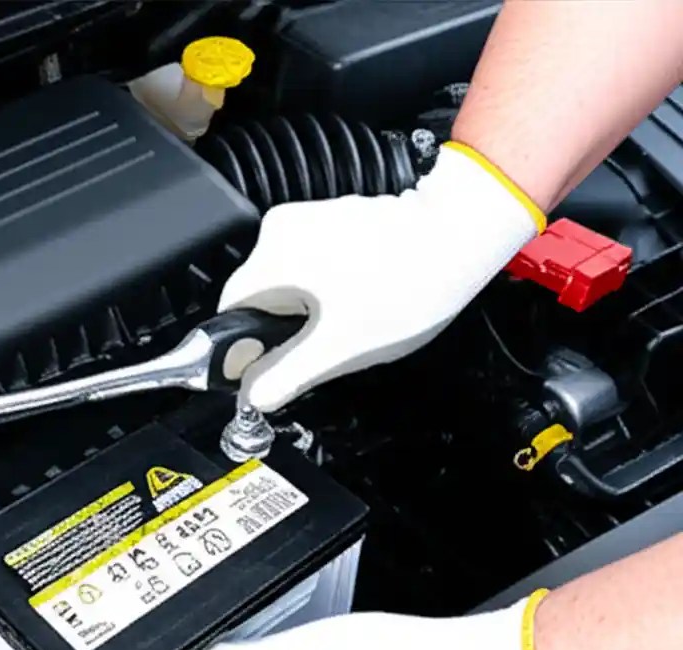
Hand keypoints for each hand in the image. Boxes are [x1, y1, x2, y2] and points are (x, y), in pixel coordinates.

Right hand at [218, 143, 543, 410]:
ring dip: (312, 301)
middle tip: (330, 338)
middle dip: (288, 323)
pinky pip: (312, 259)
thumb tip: (251, 395)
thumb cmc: (407, 285)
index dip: (249, 345)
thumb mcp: (338, 350)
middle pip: (259, 295)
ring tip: (355, 310)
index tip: (274, 361)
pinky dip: (331, 279)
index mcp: (270, 263)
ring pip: (288, 278)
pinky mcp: (332, 214)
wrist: (459, 234)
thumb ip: (284, 376)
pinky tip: (364, 288)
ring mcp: (306, 218)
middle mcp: (278, 231)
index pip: (229, 313)